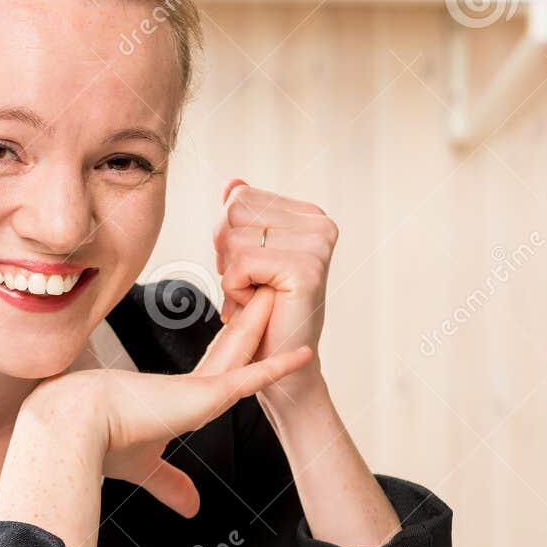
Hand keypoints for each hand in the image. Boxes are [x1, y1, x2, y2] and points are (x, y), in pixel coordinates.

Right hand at [28, 286, 312, 517]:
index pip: (212, 373)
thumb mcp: (144, 469)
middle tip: (268, 296)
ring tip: (281, 294)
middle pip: (229, 352)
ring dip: (261, 324)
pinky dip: (278, 367)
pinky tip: (305, 356)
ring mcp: (197, 391)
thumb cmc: (96, 445)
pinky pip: (251, 378)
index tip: (242, 338)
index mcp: (174, 403)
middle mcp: (189, 392)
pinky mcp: (202, 396)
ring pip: (240, 351)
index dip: (228, 354)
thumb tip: (193, 509)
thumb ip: (170, 485)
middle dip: (248, 326)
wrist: (73, 427)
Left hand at [212, 179, 336, 404]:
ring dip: (231, 276)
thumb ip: (242, 216)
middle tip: (252, 286)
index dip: (228, 236)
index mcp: (309, 214)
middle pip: (233, 213)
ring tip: (258, 297)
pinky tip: (260, 305)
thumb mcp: (248, 254)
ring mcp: (317, 245)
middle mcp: (320, 224)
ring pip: (232, 239)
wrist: (283, 364)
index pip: (239, 198)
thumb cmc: (263, 310)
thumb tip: (232, 182)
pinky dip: (235, 291)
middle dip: (226, 254)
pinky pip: (239, 265)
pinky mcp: (305, 270)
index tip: (252, 268)